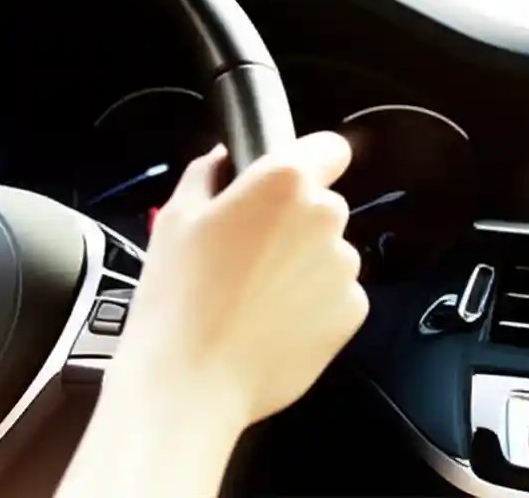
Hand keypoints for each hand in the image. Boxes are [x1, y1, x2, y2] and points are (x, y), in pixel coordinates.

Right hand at [115, 131, 367, 426]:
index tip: (284, 184)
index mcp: (284, 182)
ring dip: (304, 265)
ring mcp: (344, 268)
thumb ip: (208, 174)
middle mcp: (325, 218)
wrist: (191, 381)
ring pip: (330, 253)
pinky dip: (313, 305)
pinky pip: (337, 295)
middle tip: (248, 253)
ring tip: (254, 296)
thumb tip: (224, 159)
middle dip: (294, 222)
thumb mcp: (176, 218)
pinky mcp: (353, 312)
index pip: (328, 148)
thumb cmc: (178, 297)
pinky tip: (272, 322)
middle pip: (323, 206)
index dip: (308, 162)